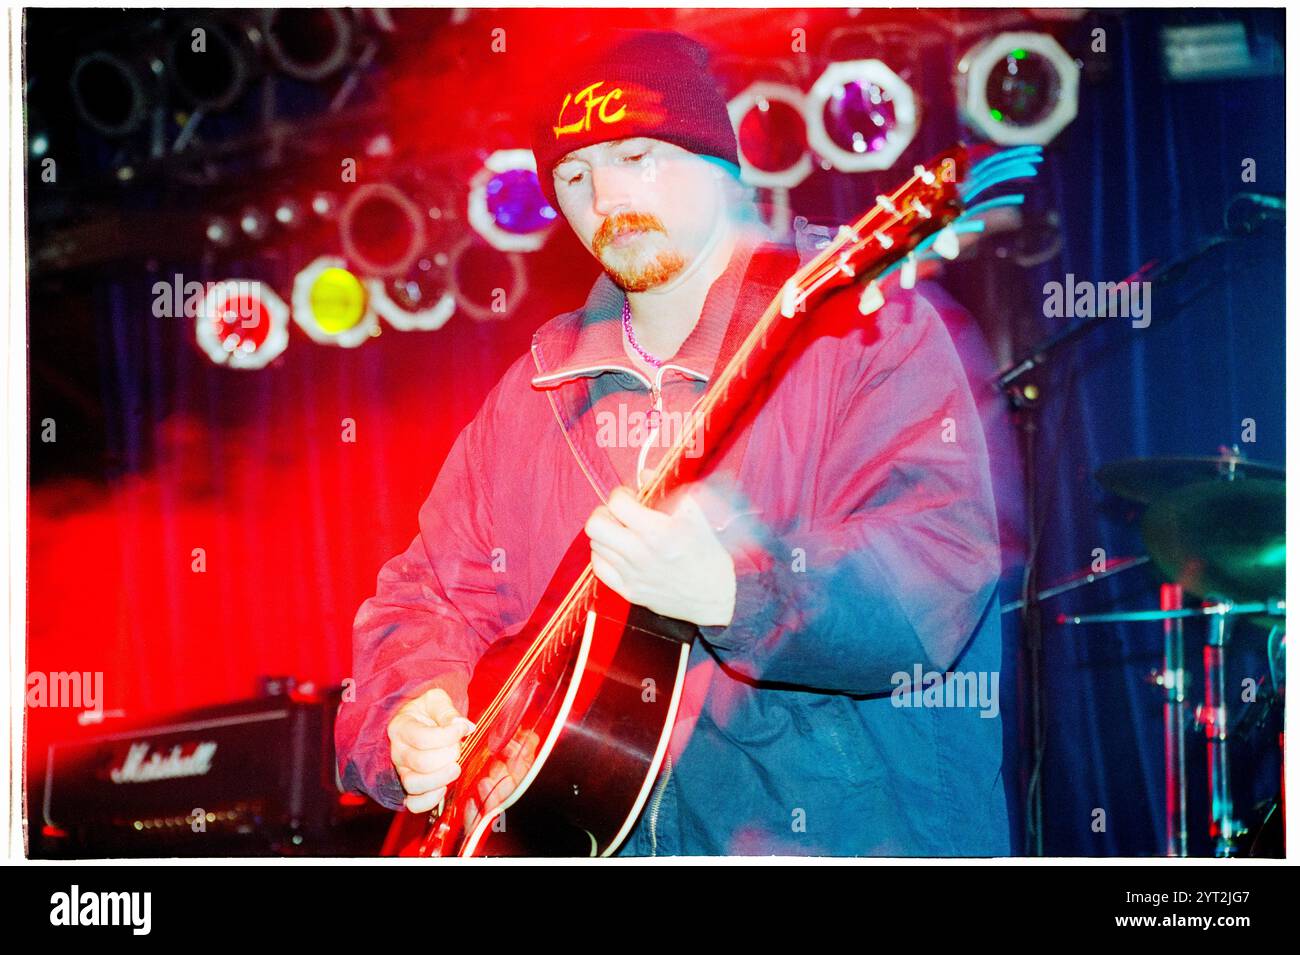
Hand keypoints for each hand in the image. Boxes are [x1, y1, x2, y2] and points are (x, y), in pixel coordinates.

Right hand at [387, 687, 475, 813]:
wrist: (414, 721)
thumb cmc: (425, 710)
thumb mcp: (435, 701)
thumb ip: (448, 712)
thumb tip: (464, 726)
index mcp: (401, 727)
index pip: (422, 738)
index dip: (448, 735)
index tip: (463, 729)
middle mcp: (397, 751)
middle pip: (421, 762)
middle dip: (447, 756)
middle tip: (458, 748)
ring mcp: (401, 771)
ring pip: (414, 784)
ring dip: (440, 779)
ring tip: (456, 768)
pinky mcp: (408, 787)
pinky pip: (412, 803)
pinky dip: (428, 801)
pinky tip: (443, 789)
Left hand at [583, 476, 736, 627]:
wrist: (714, 596)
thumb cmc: (708, 553)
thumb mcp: (696, 513)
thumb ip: (668, 489)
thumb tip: (643, 474)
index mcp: (657, 531)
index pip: (617, 502)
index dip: (622, 494)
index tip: (632, 497)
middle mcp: (639, 553)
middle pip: (595, 525)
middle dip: (605, 512)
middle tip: (619, 514)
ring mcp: (631, 575)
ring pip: (595, 545)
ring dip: (606, 534)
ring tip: (623, 533)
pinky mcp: (628, 591)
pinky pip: (599, 568)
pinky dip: (604, 556)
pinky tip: (619, 552)